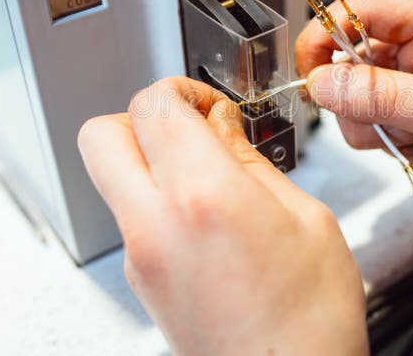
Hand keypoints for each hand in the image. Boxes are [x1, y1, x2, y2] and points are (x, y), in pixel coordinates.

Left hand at [78, 77, 367, 354]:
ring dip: (147, 154)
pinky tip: (205, 207)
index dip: (182, 89)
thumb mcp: (307, 220)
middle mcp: (156, 226)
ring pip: (110, 174)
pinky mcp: (143, 280)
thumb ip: (253, 163)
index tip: (210, 102)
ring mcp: (141, 257)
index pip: (154, 107)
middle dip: (142, 114)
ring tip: (205, 167)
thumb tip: (224, 126)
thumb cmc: (311, 323)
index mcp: (204, 198)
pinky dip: (155, 192)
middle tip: (191, 124)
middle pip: (101, 135)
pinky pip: (129, 213)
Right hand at [295, 0, 412, 216]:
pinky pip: (372, 121)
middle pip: (352, 55)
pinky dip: (389, 143)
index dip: (328, 33)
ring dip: (376, 126)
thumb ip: (387, 97)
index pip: (364, 8)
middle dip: (358, 98)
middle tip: (380, 123)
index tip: (310, 71)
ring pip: (356, 94)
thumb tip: (326, 82)